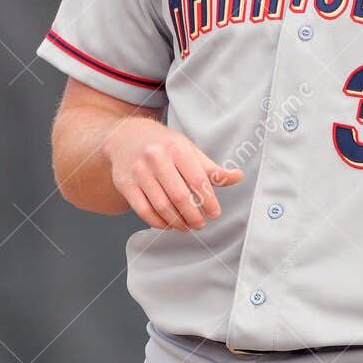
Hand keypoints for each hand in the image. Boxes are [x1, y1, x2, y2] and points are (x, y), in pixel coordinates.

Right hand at [102, 117, 242, 230]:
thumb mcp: (188, 150)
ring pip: (161, 206)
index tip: (214, 214)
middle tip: (201, 224)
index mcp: (176, 148)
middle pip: (179, 196)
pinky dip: (158, 222)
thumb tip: (237, 177)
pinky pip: (144, 210)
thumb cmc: (163, 145)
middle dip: (194, 216)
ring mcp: (139, 171)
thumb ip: (211, 168)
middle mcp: (156, 158)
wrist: (125, 136)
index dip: (209, 201)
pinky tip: (168, 224)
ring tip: (187, 226)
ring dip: (177, 222)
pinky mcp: (126, 184)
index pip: (198, 180)